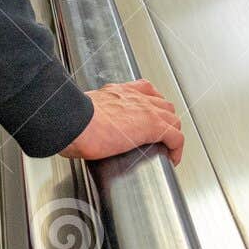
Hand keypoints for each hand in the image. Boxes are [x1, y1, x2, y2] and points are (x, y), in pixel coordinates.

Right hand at [60, 80, 183, 165]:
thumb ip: (88, 116)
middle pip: (163, 104)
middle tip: (159, 135)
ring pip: (173, 118)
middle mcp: (134, 97)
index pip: (144, 91)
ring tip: (166, 147)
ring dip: (172, 133)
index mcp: (117, 92)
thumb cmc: (72, 120)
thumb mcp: (83, 111)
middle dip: (164, 119)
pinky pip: (176, 137)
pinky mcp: (153, 126)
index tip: (148, 116)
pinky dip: (177, 148)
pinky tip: (172, 158)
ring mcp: (146, 110)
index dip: (151, 105)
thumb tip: (81, 132)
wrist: (75, 122)